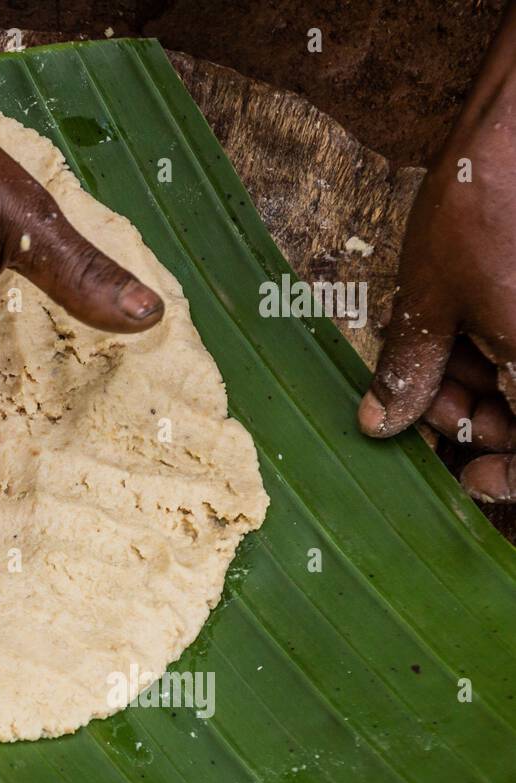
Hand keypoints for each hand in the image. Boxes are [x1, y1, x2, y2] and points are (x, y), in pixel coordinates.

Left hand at [358, 10, 515, 501]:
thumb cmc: (483, 205)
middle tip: (427, 404)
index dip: (507, 478)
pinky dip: (493, 351)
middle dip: (479, 420)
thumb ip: (412, 369)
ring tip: (434, 359)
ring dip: (480, 387)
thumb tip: (379, 425)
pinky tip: (459, 336)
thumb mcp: (431, 298)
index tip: (465, 476)